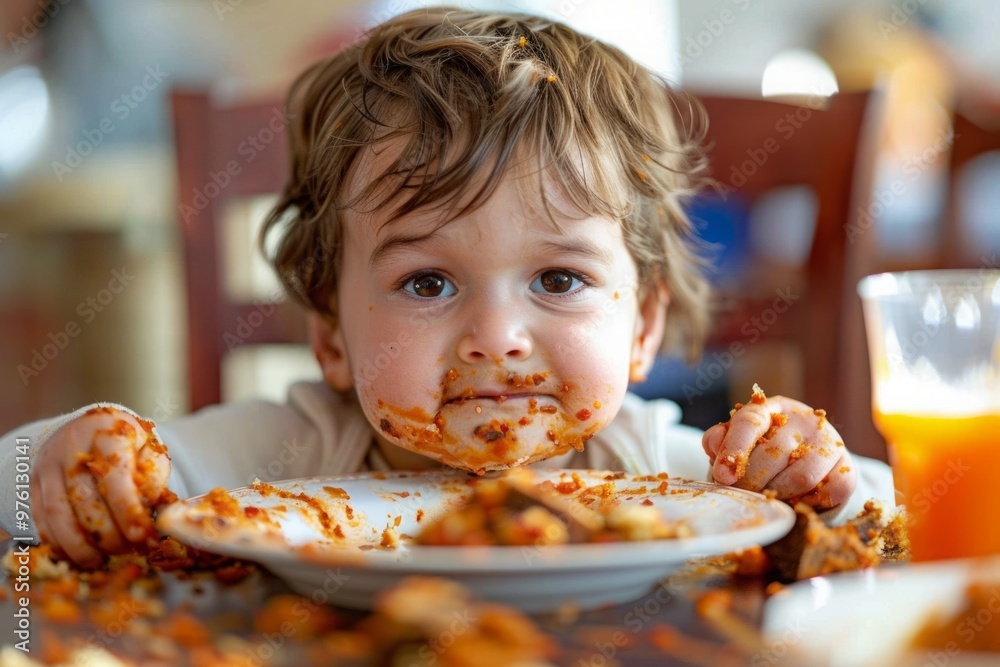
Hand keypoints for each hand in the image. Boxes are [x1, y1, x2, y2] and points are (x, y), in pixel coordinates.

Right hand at [30, 407, 171, 566]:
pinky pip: (41, 520)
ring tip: (101, 560)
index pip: (115, 476)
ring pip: (58, 514)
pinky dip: (58, 544)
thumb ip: (154, 477)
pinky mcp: (34, 484)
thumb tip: (157, 514)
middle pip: (85, 499)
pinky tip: (78, 555)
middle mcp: (71, 448)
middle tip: (127, 550)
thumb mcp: (148, 448)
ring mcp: (47, 466)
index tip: (142, 535)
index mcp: (106, 434)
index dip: (127, 510)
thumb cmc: (126, 444)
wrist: (87, 428)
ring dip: (80, 545)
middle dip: (108, 534)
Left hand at [702, 385, 856, 510]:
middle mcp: (802, 420)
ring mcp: (828, 442)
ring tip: (766, 497)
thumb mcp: (737, 438)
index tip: (723, 476)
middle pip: (773, 454)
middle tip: (741, 494)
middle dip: (750, 481)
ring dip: (777, 494)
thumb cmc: (762, 446)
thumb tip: (714, 445)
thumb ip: (720, 440)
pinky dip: (805, 502)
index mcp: (769, 408)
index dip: (734, 450)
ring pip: (800, 478)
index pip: (750, 422)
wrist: (807, 454)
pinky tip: (793, 499)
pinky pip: (826, 493)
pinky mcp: (846, 468)